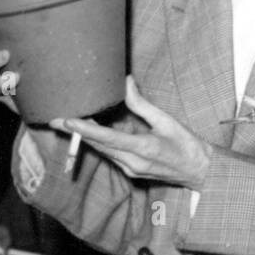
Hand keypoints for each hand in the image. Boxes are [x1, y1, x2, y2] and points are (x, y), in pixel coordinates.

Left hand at [51, 76, 210, 189]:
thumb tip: (126, 83)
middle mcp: (132, 163)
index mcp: (143, 148)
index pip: (107, 138)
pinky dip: (101, 142)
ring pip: (102, 151)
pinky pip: (111, 155)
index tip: (66, 120)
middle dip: (76, 132)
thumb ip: (142, 104)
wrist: (199, 171)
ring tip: (68, 122)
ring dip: (86, 137)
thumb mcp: (167, 121)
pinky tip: (93, 131)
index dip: (84, 129)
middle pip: (98, 146)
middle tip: (55, 118)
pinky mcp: (131, 171)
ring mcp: (130, 170)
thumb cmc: (187, 145)